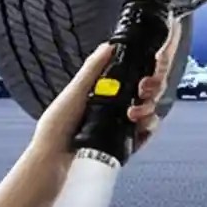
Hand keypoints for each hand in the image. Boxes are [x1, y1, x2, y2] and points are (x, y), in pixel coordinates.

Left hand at [29, 20, 185, 163]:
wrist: (54, 161)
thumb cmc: (57, 127)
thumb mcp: (74, 92)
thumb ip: (92, 69)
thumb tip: (109, 46)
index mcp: (104, 91)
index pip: (133, 76)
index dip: (145, 71)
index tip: (148, 69)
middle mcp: (116, 106)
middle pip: (146, 92)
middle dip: (151, 88)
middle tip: (143, 90)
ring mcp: (122, 125)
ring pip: (150, 111)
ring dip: (149, 109)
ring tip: (134, 114)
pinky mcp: (126, 144)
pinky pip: (146, 133)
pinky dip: (148, 129)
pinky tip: (140, 127)